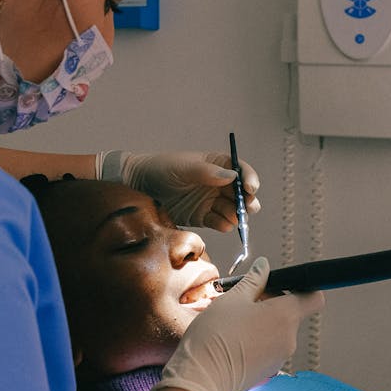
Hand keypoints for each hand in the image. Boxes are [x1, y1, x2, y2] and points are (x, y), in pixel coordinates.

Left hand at [100, 149, 260, 230]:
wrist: (139, 186)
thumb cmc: (161, 169)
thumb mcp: (183, 168)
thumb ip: (206, 172)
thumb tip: (232, 176)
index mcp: (216, 165)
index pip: (240, 170)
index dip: (249, 178)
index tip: (251, 187)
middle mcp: (218, 184)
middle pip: (242, 193)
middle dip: (248, 200)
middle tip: (247, 207)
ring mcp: (211, 201)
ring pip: (234, 210)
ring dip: (237, 214)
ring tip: (233, 217)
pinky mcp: (203, 217)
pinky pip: (220, 222)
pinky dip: (224, 224)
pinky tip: (221, 224)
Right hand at [150, 258, 324, 390]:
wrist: (201, 378)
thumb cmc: (216, 334)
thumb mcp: (233, 298)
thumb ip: (254, 280)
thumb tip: (264, 266)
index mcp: (286, 315)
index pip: (314, 298)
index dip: (302, 287)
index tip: (281, 284)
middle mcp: (289, 338)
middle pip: (291, 313)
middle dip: (271, 302)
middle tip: (243, 299)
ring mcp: (280, 358)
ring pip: (277, 330)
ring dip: (261, 321)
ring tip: (232, 321)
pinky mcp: (268, 372)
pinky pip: (268, 348)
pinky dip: (256, 340)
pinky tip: (232, 340)